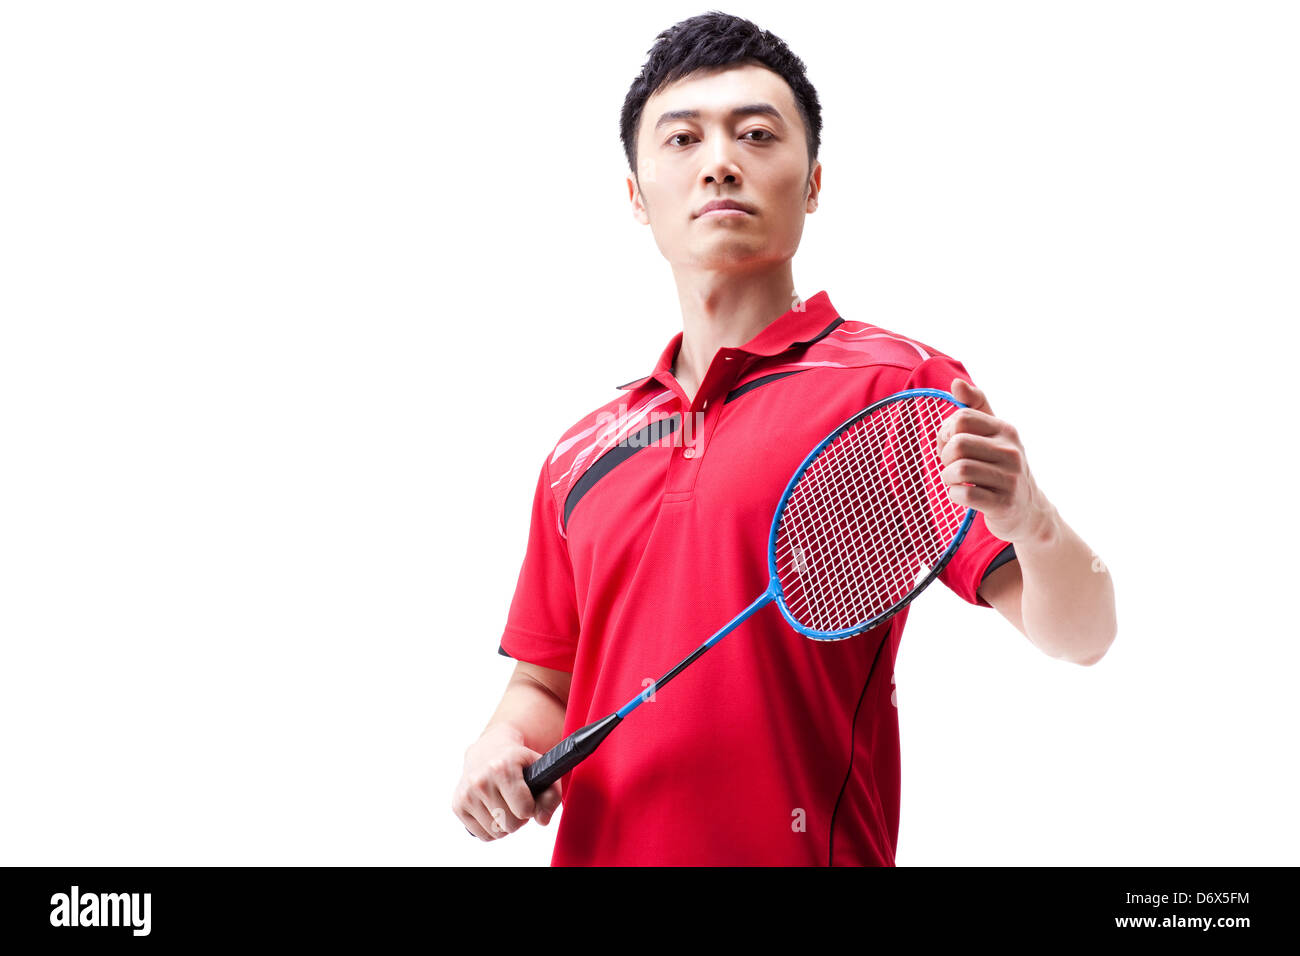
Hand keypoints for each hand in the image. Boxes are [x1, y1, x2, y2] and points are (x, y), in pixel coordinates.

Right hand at [452, 724, 561, 840]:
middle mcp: (480, 780)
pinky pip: (483, 835)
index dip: (531, 806)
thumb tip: (542, 820)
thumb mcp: (540, 769)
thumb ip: (551, 795)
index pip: (524, 810)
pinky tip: (493, 810)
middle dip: (519, 817)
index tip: (528, 796)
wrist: (488, 751)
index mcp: (501, 767)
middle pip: (511, 824)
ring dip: (505, 823)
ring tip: (505, 804)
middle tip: (517, 801)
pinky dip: (492, 828)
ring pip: (496, 832)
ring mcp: (466, 794)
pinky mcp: (457, 806)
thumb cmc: (519, 763)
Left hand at [935, 378, 1051, 543]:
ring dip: (948, 478)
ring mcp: (1010, 478)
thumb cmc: (1001, 468)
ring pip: (959, 470)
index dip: (946, 432)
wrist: (1027, 511)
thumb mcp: (993, 435)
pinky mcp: (1003, 504)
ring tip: (956, 481)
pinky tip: (963, 496)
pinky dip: (955, 495)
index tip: (949, 445)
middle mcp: (1012, 451)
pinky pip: (964, 495)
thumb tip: (956, 383)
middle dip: (944, 456)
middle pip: (957, 444)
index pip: (962, 418)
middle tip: (951, 466)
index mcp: (1006, 430)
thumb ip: (975, 408)